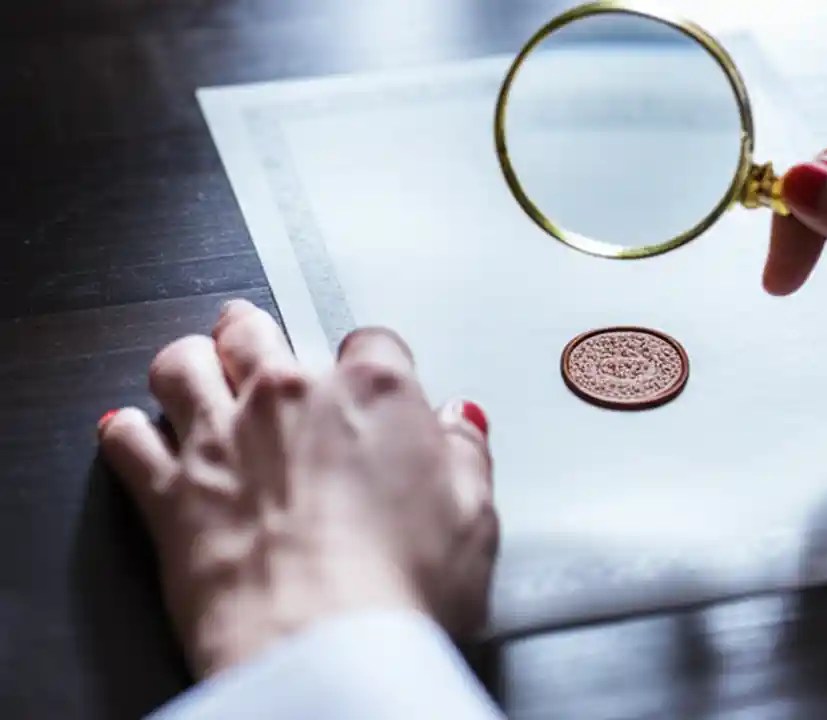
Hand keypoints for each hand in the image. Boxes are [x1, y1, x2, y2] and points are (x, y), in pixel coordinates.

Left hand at [97, 300, 497, 677]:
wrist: (320, 642)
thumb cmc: (399, 586)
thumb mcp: (473, 517)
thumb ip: (466, 456)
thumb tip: (461, 425)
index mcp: (372, 394)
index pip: (372, 343)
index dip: (375, 360)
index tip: (375, 382)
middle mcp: (289, 398)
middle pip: (259, 333)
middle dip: (258, 333)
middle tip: (258, 337)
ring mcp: (222, 438)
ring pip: (183, 364)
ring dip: (188, 360)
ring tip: (194, 365)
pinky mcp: (168, 491)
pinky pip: (129, 439)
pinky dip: (129, 432)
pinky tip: (135, 431)